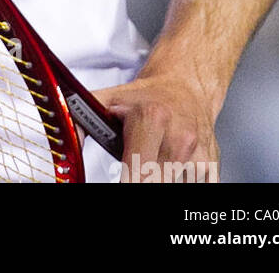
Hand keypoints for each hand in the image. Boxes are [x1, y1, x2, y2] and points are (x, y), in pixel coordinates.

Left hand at [94, 71, 220, 182]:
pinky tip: (170, 173)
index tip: (122, 178)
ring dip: (160, 182)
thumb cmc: (147, 97)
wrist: (185, 87)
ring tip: (152, 168)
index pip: (137, 171)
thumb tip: (65, 140)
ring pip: (175, 188)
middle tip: (133, 172)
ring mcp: (199, 157)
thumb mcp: (109, 99)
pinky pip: (196, 190)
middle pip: (156, 184)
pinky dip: (180, 184)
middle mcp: (179, 140)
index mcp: (151, 120)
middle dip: (141, 182)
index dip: (128, 181)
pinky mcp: (212, 170)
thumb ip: (83, 118)